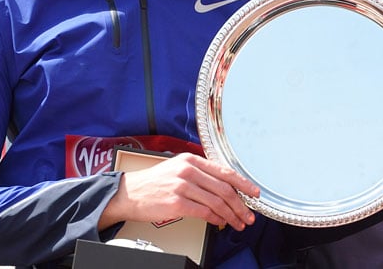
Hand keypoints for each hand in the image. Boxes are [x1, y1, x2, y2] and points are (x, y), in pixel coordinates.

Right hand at [99, 152, 259, 231]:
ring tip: (237, 223)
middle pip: (224, 189)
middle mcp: (188, 171)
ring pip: (216, 202)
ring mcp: (182, 187)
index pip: (225, 171)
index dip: (243, 184)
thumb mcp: (177, 168)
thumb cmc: (153, 183)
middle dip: (240, 205)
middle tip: (249, 215)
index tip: (254, 193)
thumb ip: (200, 173)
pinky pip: (204, 212)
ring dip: (231, 215)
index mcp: (191, 160)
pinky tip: (220, 223)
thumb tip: (224, 186)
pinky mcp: (176, 203)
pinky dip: (216, 219)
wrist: (128, 193)